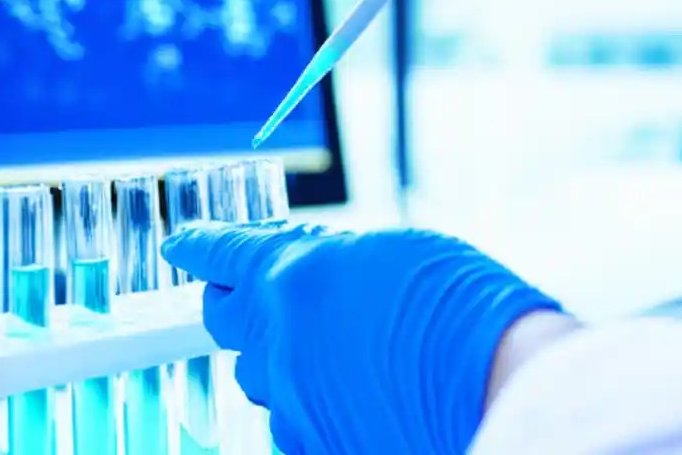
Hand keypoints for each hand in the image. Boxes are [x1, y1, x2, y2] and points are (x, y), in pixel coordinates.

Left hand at [161, 221, 560, 454]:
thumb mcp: (391, 254)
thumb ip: (334, 265)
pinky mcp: (313, 444)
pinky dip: (313, 408)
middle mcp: (278, 338)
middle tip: (264, 298)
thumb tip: (313, 280)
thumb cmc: (463, 309)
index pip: (225, 254)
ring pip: (263, 378)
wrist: (500, 383)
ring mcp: (292, 400)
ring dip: (287, 362)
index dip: (200, 247)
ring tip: (344, 356)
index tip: (181, 245)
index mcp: (294, 275)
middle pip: (226, 320)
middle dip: (238, 304)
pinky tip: (357, 397)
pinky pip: (292, 422)